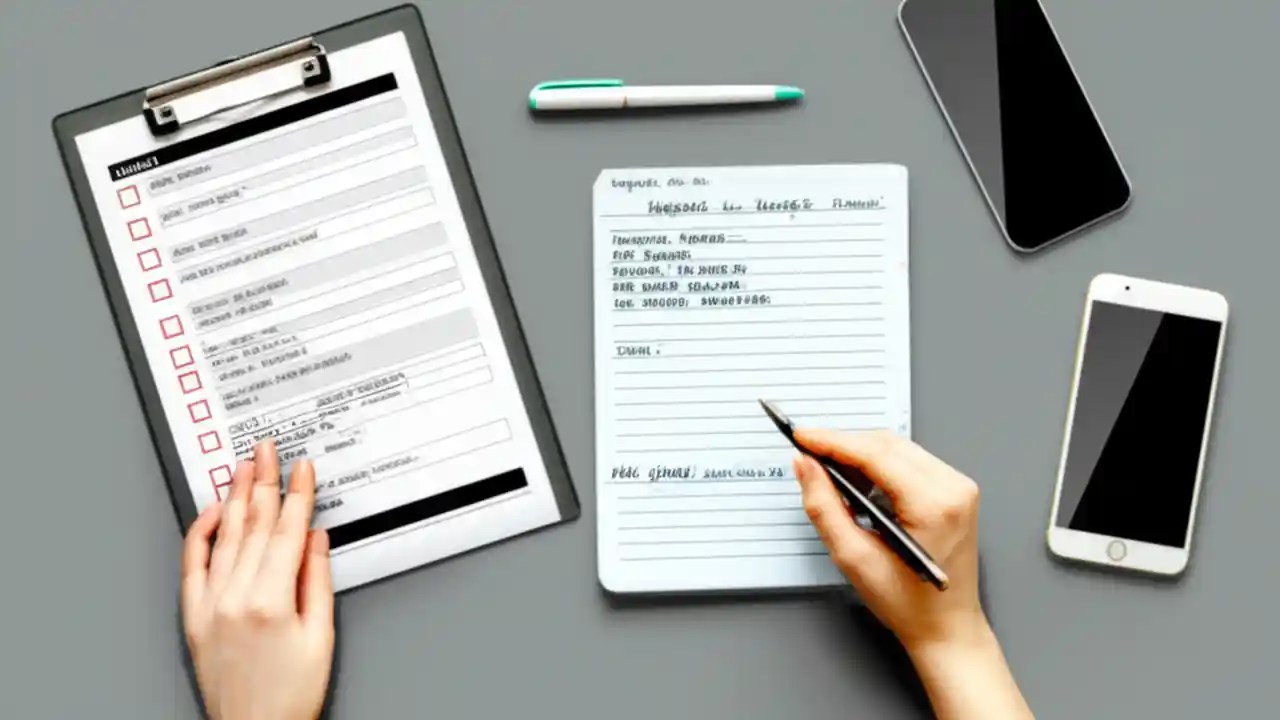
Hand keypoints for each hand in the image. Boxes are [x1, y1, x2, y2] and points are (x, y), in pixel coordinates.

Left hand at [182, 440, 334, 719]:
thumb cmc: (290, 695)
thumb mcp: (321, 638)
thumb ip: (317, 582)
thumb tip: (315, 540)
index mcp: (271, 601)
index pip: (287, 531)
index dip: (297, 495)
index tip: (302, 469)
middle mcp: (235, 598)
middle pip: (254, 525)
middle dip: (264, 482)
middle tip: (267, 449)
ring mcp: (210, 605)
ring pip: (226, 537)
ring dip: (236, 496)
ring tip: (243, 467)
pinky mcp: (193, 616)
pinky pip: (193, 563)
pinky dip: (203, 533)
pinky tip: (214, 511)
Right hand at [794, 430, 1032, 718]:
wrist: (946, 626)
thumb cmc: (909, 603)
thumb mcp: (854, 558)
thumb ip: (824, 507)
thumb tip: (806, 467)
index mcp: (934, 505)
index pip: (875, 454)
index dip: (833, 441)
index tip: (803, 438)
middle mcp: (953, 489)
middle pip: (887, 444)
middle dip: (844, 445)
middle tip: (809, 455)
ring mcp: (959, 487)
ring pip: (898, 448)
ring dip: (860, 453)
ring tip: (830, 472)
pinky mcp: (955, 490)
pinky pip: (910, 460)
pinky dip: (879, 464)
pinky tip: (859, 481)